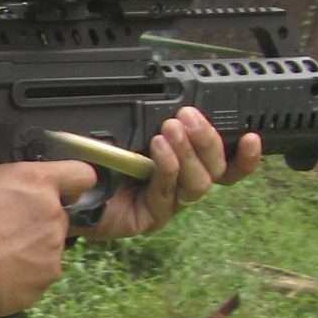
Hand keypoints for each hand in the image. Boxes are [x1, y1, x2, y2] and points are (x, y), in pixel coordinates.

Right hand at [0, 158, 96, 317]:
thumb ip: (5, 184)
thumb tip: (8, 191)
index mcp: (36, 181)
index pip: (82, 174)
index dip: (73, 183)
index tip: (66, 190)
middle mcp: (52, 213)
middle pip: (59, 215)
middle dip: (39, 221)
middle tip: (5, 229)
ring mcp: (52, 249)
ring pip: (49, 246)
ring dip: (31, 249)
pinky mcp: (45, 278)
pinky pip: (39, 273)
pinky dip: (24, 274)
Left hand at [82, 110, 261, 240]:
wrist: (65, 184)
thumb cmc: (95, 153)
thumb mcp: (129, 127)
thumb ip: (155, 116)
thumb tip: (178, 100)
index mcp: (185, 161)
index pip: (225, 162)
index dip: (244, 155)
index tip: (252, 137)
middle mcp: (181, 183)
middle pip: (217, 169)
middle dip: (207, 140)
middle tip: (186, 118)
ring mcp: (167, 202)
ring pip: (198, 183)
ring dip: (188, 154)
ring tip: (167, 132)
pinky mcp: (151, 217)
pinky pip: (168, 195)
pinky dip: (166, 169)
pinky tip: (157, 151)